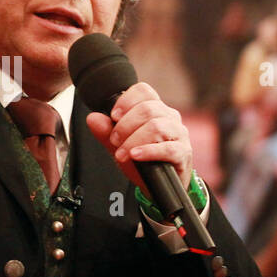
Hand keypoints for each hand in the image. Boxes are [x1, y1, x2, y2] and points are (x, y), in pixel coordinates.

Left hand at [85, 82, 192, 196]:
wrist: (158, 186)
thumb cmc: (143, 161)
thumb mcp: (120, 145)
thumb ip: (106, 132)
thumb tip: (92, 118)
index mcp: (155, 109)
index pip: (143, 91)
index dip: (126, 101)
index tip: (114, 116)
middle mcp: (169, 117)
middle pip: (147, 109)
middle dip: (125, 126)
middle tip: (114, 141)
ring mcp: (179, 134)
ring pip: (157, 126)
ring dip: (133, 140)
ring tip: (122, 153)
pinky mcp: (183, 153)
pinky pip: (168, 148)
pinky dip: (148, 151)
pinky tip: (136, 155)